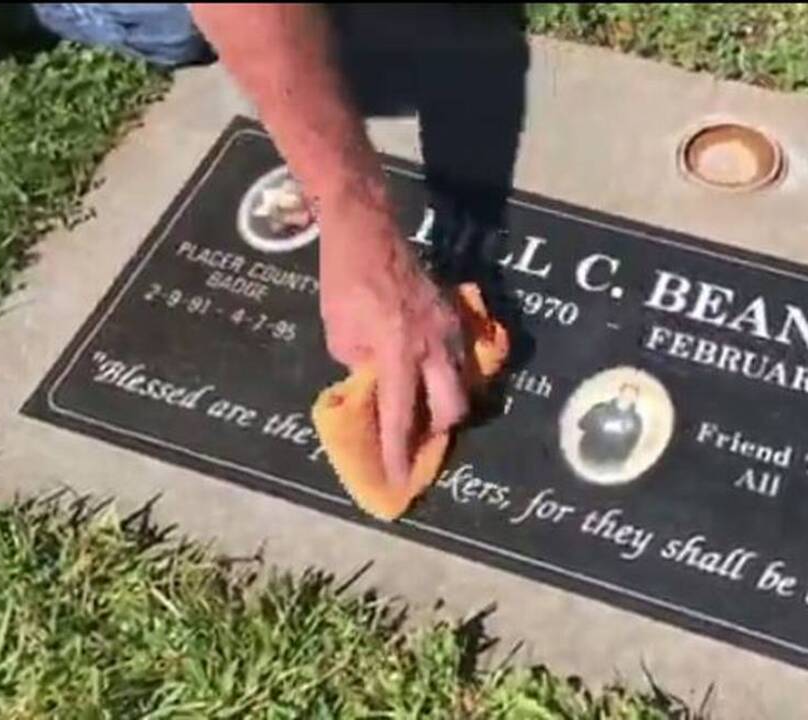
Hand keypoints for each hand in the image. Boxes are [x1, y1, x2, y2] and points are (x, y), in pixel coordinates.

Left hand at [316, 186, 468, 485]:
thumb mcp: (341, 335)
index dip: (398, 450)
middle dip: (437, 431)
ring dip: (447, 404)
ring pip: (465, 384)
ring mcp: (451, 331)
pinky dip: (451, 377)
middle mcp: (435, 345)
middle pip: (453, 407)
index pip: (402, 414)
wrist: (369, 233)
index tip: (397, 478)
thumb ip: (364, 370)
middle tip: (417, 442)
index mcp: (399, 351)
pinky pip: (464, 360)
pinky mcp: (456, 319)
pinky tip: (434, 379)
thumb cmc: (345, 283)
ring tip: (426, 413)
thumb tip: (378, 394)